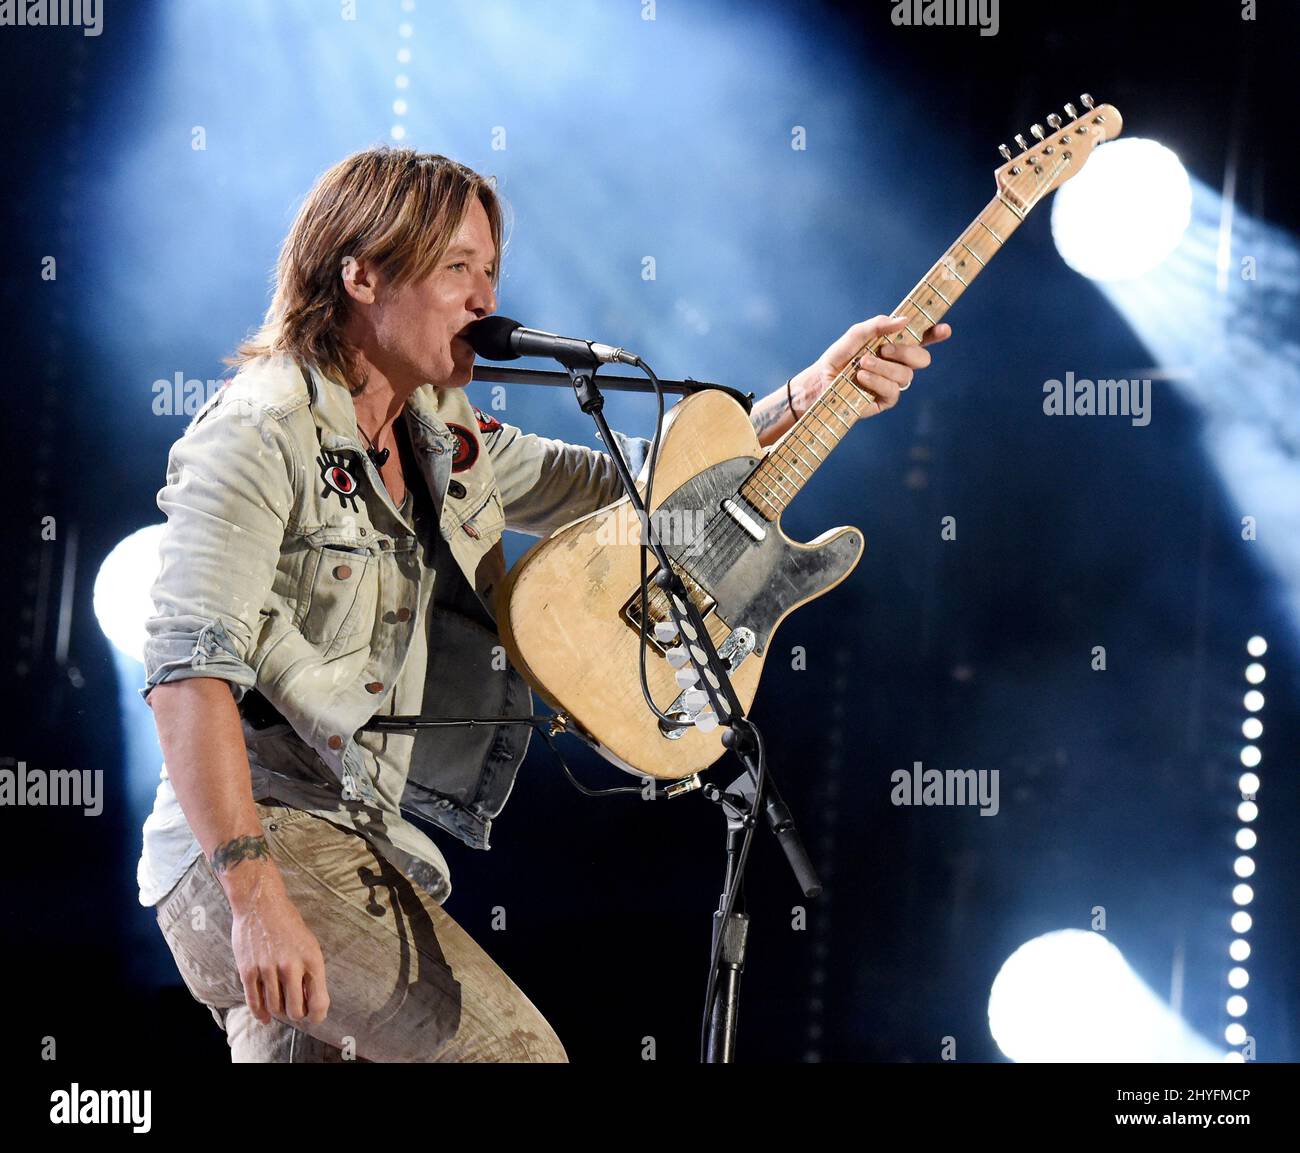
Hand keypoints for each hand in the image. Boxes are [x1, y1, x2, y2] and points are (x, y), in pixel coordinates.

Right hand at [230, 873, 329, 1026]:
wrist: (261, 903)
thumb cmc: (288, 924)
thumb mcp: (309, 944)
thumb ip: (310, 971)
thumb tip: (310, 1000)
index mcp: (312, 959)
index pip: (319, 1001)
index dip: (316, 1016)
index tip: (314, 1018)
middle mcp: (291, 966)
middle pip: (295, 1010)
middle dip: (296, 1014)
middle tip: (294, 1009)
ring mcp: (268, 969)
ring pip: (275, 1007)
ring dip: (278, 1010)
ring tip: (279, 1004)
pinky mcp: (248, 970)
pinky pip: (254, 1002)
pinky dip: (260, 1013)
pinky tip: (264, 1017)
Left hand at [790, 314, 950, 416]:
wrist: (820, 381)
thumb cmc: (838, 357)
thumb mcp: (856, 335)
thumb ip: (878, 326)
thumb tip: (904, 320)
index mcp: (896, 346)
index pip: (922, 339)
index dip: (936, 334)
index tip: (944, 329)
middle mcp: (898, 365)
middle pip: (922, 358)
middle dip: (906, 352)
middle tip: (884, 349)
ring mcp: (893, 384)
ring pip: (906, 376)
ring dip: (884, 367)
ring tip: (862, 363)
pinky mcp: (884, 401)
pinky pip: (893, 391)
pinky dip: (877, 381)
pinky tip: (862, 377)